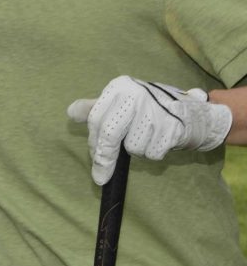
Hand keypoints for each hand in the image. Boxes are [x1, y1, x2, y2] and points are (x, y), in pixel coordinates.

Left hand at [67, 76, 231, 184]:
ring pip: (133, 147)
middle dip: (104, 159)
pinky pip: (152, 153)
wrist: (194, 112)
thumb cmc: (150, 109)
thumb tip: (71, 113)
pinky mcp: (172, 127)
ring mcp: (155, 111)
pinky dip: (154, 153)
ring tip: (149, 137)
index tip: (94, 159)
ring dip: (139, 150)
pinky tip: (161, 140)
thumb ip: (96, 108)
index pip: (96, 118)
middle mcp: (135, 95)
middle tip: (100, 178)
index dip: (93, 142)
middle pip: (110, 133)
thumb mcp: (122, 102)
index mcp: (119, 88)